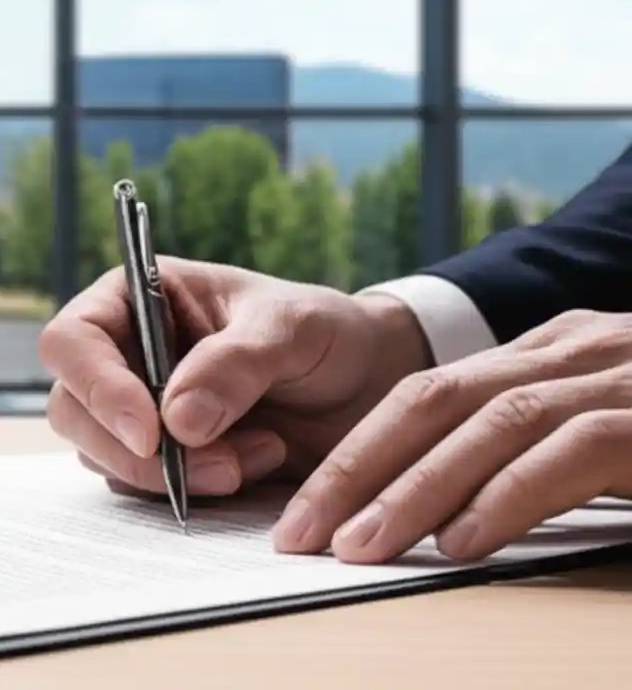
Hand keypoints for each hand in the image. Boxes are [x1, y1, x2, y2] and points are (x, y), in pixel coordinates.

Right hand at [39, 258, 431, 497]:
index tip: (151, 432)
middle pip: (74, 410)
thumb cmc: (324, 334)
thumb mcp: (292, 328)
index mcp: (136, 298)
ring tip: (258, 454)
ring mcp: (136, 411)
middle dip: (138, 450)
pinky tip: (252, 468)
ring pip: (105, 458)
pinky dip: (193, 492)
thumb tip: (176, 420)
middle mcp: (122, 355)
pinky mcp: (159, 459)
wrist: (364, 389)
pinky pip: (143, 491)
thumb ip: (235, 363)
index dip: (98, 387)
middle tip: (217, 466)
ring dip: (174, 476)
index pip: (73, 340)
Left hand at [274, 309, 631, 563]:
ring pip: (492, 422)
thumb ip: (520, 452)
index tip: (302, 516)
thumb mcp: (592, 429)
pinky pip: (574, 450)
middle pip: (435, 401)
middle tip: (300, 535)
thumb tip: (435, 518)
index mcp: (544, 354)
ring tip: (359, 546)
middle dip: (357, 469)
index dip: (355, 455)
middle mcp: (571, 354)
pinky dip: (508, 495)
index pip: (425, 396)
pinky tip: (461, 542)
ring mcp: (615, 378)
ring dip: (416, 488)